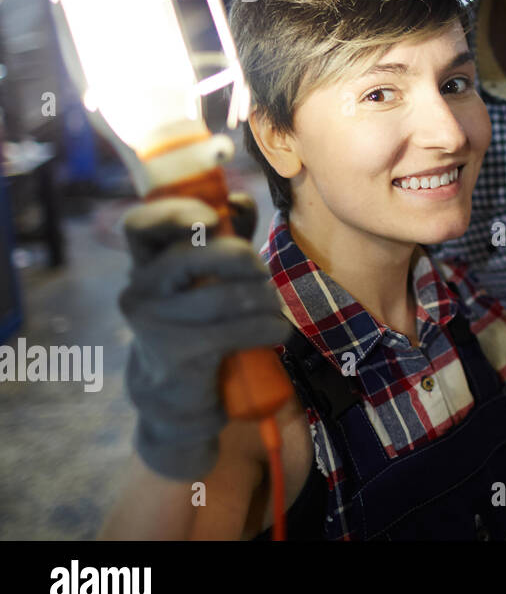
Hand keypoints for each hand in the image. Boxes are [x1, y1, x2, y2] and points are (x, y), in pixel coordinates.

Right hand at [118, 194, 288, 481]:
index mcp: (145, 262)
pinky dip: (269, 327)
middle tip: (261, 273)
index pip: (140, 224)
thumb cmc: (199, 320)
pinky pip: (237, 330)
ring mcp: (153, 323)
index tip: (213, 218)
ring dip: (265, 299)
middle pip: (194, 255)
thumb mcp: (207, 274)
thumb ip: (225, 234)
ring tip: (273, 308)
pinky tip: (277, 331)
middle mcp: (139, 289)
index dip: (176, 213)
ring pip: (225, 295)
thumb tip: (237, 200)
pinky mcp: (178, 353)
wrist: (177, 393)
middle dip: (242, 259)